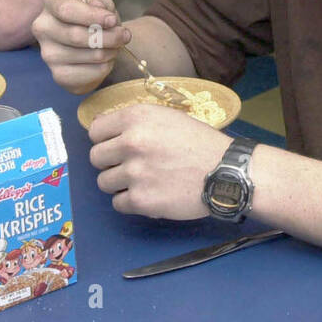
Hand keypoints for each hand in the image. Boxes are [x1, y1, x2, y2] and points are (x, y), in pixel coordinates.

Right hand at [32, 0, 128, 92]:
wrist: (89, 42)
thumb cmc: (93, 17)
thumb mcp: (99, 3)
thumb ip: (101, 2)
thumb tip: (98, 7)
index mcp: (52, 3)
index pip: (66, 10)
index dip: (93, 16)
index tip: (113, 20)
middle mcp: (43, 28)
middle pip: (76, 35)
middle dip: (109, 37)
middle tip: (124, 36)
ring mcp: (48, 54)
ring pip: (89, 55)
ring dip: (110, 51)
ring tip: (115, 46)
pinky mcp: (59, 75)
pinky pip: (91, 73)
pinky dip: (106, 66)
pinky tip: (106, 59)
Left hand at [89, 103, 231, 218]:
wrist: (225, 171)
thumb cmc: (199, 142)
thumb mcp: (167, 117)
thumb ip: (136, 123)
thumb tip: (104, 132)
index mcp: (136, 118)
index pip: (95, 131)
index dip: (105, 139)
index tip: (115, 146)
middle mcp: (131, 143)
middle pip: (95, 158)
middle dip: (110, 162)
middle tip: (131, 165)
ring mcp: (135, 173)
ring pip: (104, 183)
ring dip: (119, 183)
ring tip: (143, 181)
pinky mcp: (142, 200)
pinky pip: (118, 203)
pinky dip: (131, 202)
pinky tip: (149, 194)